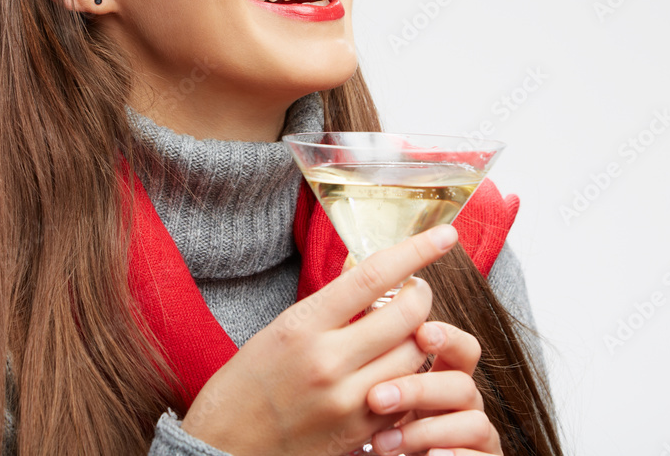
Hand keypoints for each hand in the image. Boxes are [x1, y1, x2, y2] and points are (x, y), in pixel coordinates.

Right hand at [180, 225, 458, 455]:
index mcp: (303, 324)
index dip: (417, 250)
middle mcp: (328, 360)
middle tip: (415, 291)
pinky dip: (407, 376)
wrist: (224, 446)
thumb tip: (373, 281)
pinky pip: (405, 395)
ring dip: (418, 337)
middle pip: (407, 315)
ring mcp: (348, 399)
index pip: (374, 276)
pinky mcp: (360, 431)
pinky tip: (391, 370)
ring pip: (414, 355)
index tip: (445, 234)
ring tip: (401, 332)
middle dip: (421, 297)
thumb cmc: (248, 383)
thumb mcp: (280, 329)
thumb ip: (329, 308)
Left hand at [366, 321, 502, 455]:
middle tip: (376, 399)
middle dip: (419, 391)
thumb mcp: (390, 395)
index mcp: (451, 378)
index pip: (465, 348)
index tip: (420, 333)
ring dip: (425, 433)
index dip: (450, 338)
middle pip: (463, 385)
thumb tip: (360, 340)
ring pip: (473, 424)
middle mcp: (470, 404)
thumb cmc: (394, 424)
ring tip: (382, 443)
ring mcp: (482, 435)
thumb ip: (387, 371)